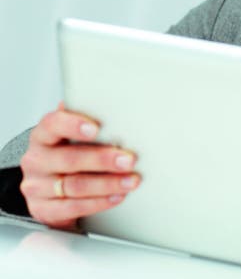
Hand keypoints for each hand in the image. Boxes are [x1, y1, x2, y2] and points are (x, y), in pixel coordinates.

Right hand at [19, 101, 139, 229]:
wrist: (49, 190)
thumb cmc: (68, 155)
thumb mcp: (72, 137)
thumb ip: (87, 121)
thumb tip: (110, 103)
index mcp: (43, 136)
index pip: (53, 124)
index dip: (74, 125)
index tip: (96, 128)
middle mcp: (37, 160)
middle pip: (70, 159)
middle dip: (103, 160)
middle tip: (129, 160)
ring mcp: (37, 187)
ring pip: (75, 185)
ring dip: (108, 183)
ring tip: (131, 180)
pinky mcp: (43, 209)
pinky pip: (73, 207)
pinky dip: (99, 202)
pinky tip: (117, 196)